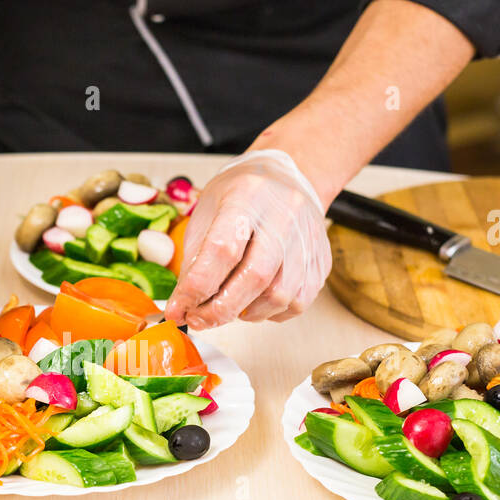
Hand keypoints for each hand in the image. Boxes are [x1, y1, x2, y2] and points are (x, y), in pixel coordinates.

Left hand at [164, 150, 330, 328]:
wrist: (286, 180)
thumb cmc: (242, 198)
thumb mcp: (208, 215)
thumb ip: (196, 262)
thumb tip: (184, 307)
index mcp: (247, 197)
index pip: (222, 250)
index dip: (197, 288)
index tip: (179, 310)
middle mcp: (284, 215)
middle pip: (255, 277)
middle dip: (220, 309)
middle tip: (199, 320)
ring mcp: (308, 238)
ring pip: (280, 296)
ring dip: (246, 313)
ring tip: (228, 307)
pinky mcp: (321, 260)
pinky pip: (298, 303)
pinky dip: (270, 312)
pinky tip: (255, 303)